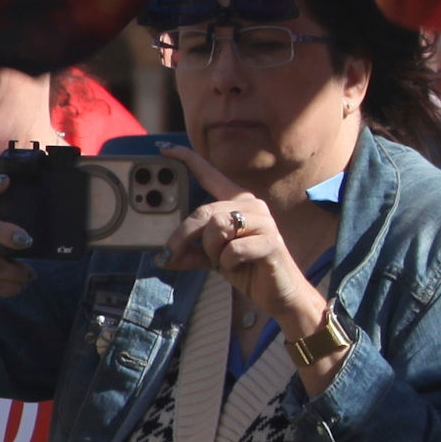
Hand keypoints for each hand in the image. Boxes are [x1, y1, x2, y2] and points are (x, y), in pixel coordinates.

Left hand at [165, 149, 331, 349]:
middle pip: (203, 212)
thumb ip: (188, 252)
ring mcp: (264, 222)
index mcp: (236, 203)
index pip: (210, 176)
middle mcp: (251, 206)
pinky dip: (228, 264)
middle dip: (183, 236)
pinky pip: (232, 250)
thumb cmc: (246, 268)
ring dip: (212, 251)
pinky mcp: (271, 241)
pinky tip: (240, 267)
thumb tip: (162, 258)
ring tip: (224, 260)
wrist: (279, 293)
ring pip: (216, 229)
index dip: (188, 160)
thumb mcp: (211, 257)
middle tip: (173, 255)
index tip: (165, 148)